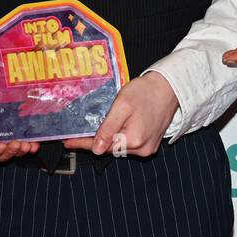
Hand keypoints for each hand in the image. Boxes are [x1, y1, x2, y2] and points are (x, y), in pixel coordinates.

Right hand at [0, 85, 38, 164]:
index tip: (1, 145)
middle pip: (2, 155)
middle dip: (10, 152)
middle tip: (17, 144)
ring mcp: (3, 133)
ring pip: (14, 149)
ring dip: (21, 150)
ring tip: (27, 144)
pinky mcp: (13, 125)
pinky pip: (23, 138)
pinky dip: (30, 144)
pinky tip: (34, 143)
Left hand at [63, 72, 179, 157]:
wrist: (170, 87)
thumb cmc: (146, 92)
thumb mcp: (122, 105)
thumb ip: (108, 128)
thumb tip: (95, 149)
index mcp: (133, 140)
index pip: (101, 146)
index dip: (82, 143)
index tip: (66, 141)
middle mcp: (142, 149)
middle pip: (111, 148)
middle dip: (95, 140)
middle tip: (78, 131)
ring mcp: (148, 148)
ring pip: (120, 147)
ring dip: (109, 138)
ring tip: (97, 126)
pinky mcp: (151, 144)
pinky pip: (130, 144)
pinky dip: (121, 137)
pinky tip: (116, 127)